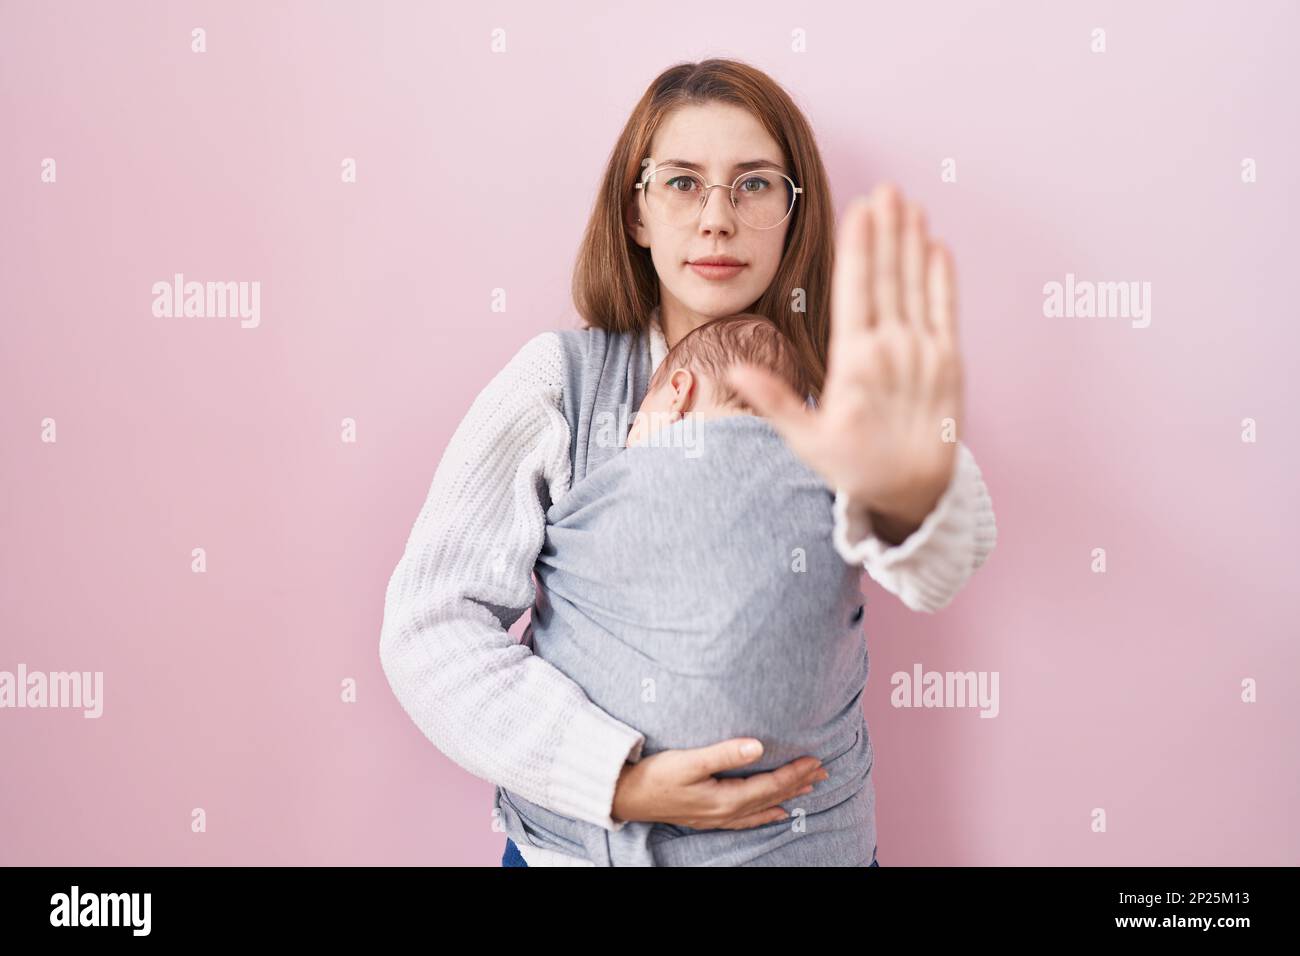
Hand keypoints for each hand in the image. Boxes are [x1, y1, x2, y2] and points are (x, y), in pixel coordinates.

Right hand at [611, 739, 828, 829]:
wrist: (625, 797)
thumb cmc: (654, 775)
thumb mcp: (688, 760)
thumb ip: (724, 753)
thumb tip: (758, 746)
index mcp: (725, 799)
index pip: (769, 784)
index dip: (794, 772)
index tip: (815, 760)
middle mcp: (726, 812)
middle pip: (771, 797)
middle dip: (798, 783)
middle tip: (824, 771)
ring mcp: (717, 818)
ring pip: (762, 808)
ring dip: (786, 796)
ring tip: (809, 788)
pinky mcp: (708, 817)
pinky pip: (747, 819)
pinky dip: (765, 814)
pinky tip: (775, 813)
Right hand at [726, 183, 964, 533]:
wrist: (917, 495)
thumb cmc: (855, 467)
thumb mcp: (807, 440)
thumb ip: (773, 401)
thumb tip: (734, 368)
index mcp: (855, 365)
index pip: (856, 292)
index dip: (859, 247)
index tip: (860, 209)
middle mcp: (893, 352)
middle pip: (888, 278)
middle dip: (886, 230)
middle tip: (885, 189)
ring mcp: (926, 354)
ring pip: (917, 286)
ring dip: (912, 242)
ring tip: (908, 203)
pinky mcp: (950, 363)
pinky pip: (946, 310)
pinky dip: (941, 276)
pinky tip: (936, 246)